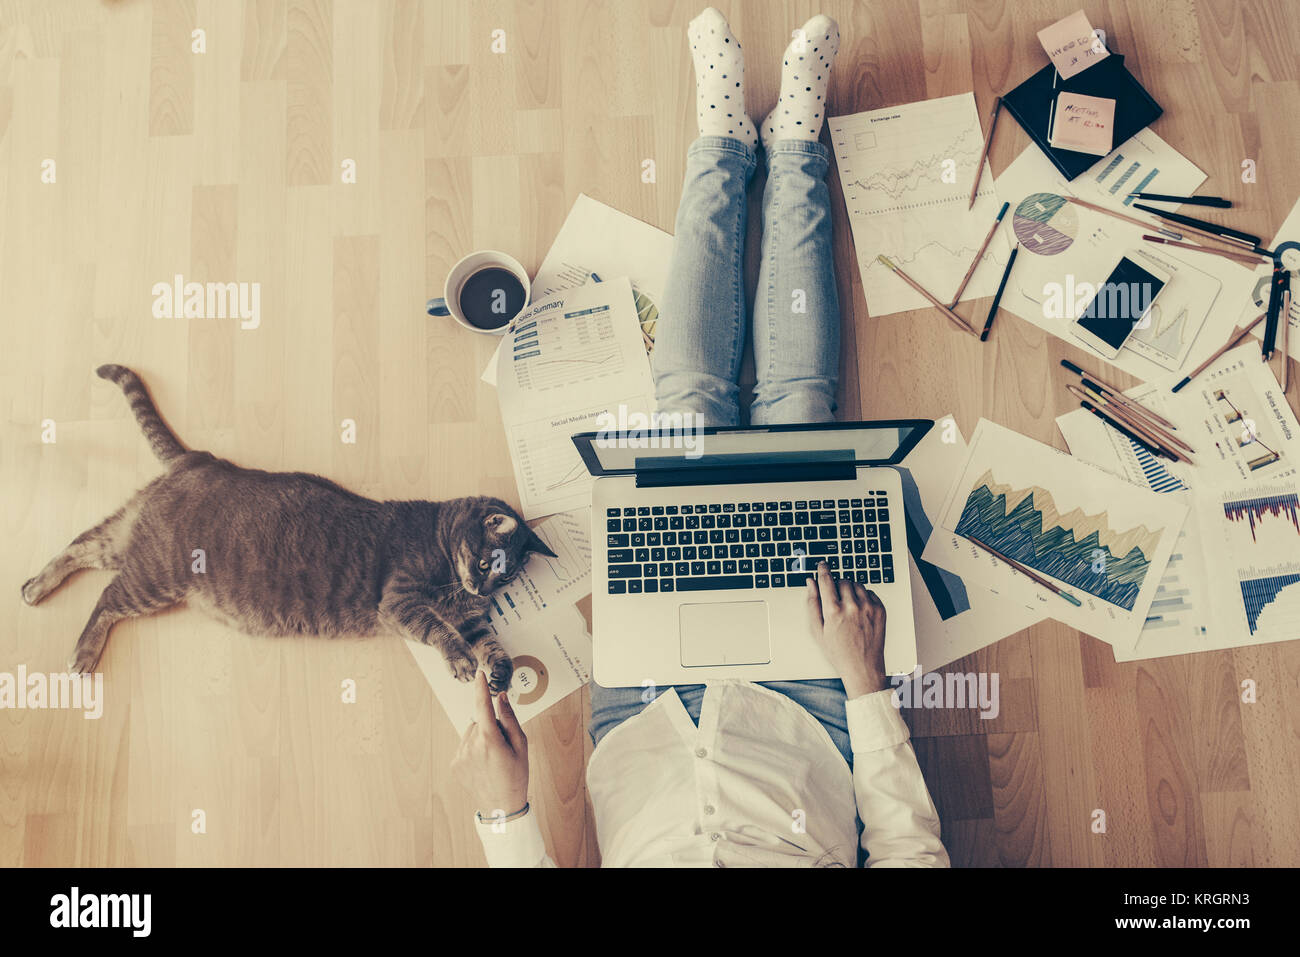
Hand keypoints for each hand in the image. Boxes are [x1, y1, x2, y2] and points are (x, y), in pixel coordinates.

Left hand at [451, 671, 529, 818]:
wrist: (501, 806)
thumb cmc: (516, 774)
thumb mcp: (521, 745)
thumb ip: (509, 718)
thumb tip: (500, 698)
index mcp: (489, 739)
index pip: (483, 706)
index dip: (481, 688)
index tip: (480, 674)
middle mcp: (471, 745)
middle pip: (480, 721)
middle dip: (491, 726)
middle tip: (503, 746)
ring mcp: (460, 755)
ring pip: (471, 732)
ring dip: (481, 737)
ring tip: (493, 758)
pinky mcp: (454, 763)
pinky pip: (465, 745)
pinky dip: (473, 748)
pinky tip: (483, 764)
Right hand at [805, 562, 887, 697]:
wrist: (863, 666)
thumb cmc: (839, 652)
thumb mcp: (818, 630)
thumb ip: (812, 604)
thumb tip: (810, 584)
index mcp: (833, 611)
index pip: (826, 580)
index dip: (823, 570)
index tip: (822, 565)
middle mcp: (852, 607)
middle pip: (843, 581)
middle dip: (838, 586)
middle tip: (836, 598)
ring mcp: (868, 608)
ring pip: (857, 585)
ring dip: (851, 590)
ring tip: (848, 606)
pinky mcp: (880, 610)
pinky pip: (870, 593)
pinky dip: (864, 597)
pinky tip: (860, 610)